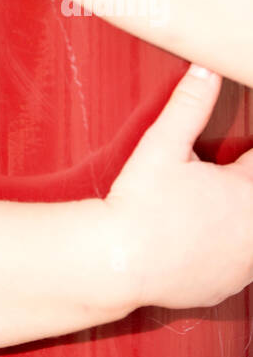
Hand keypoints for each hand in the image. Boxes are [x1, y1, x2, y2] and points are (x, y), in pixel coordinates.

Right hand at [104, 64, 252, 310]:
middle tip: (212, 176)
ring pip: (249, 234)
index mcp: (248, 195)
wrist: (116, 261)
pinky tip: (201, 238)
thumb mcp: (163, 144)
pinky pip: (239, 265)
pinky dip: (227, 250)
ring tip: (204, 206)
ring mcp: (242, 266)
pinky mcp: (226, 287)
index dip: (245, 157)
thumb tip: (206, 69)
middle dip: (240, 184)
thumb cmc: (140, 203)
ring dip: (237, 218)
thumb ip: (190, 104)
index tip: (236, 155)